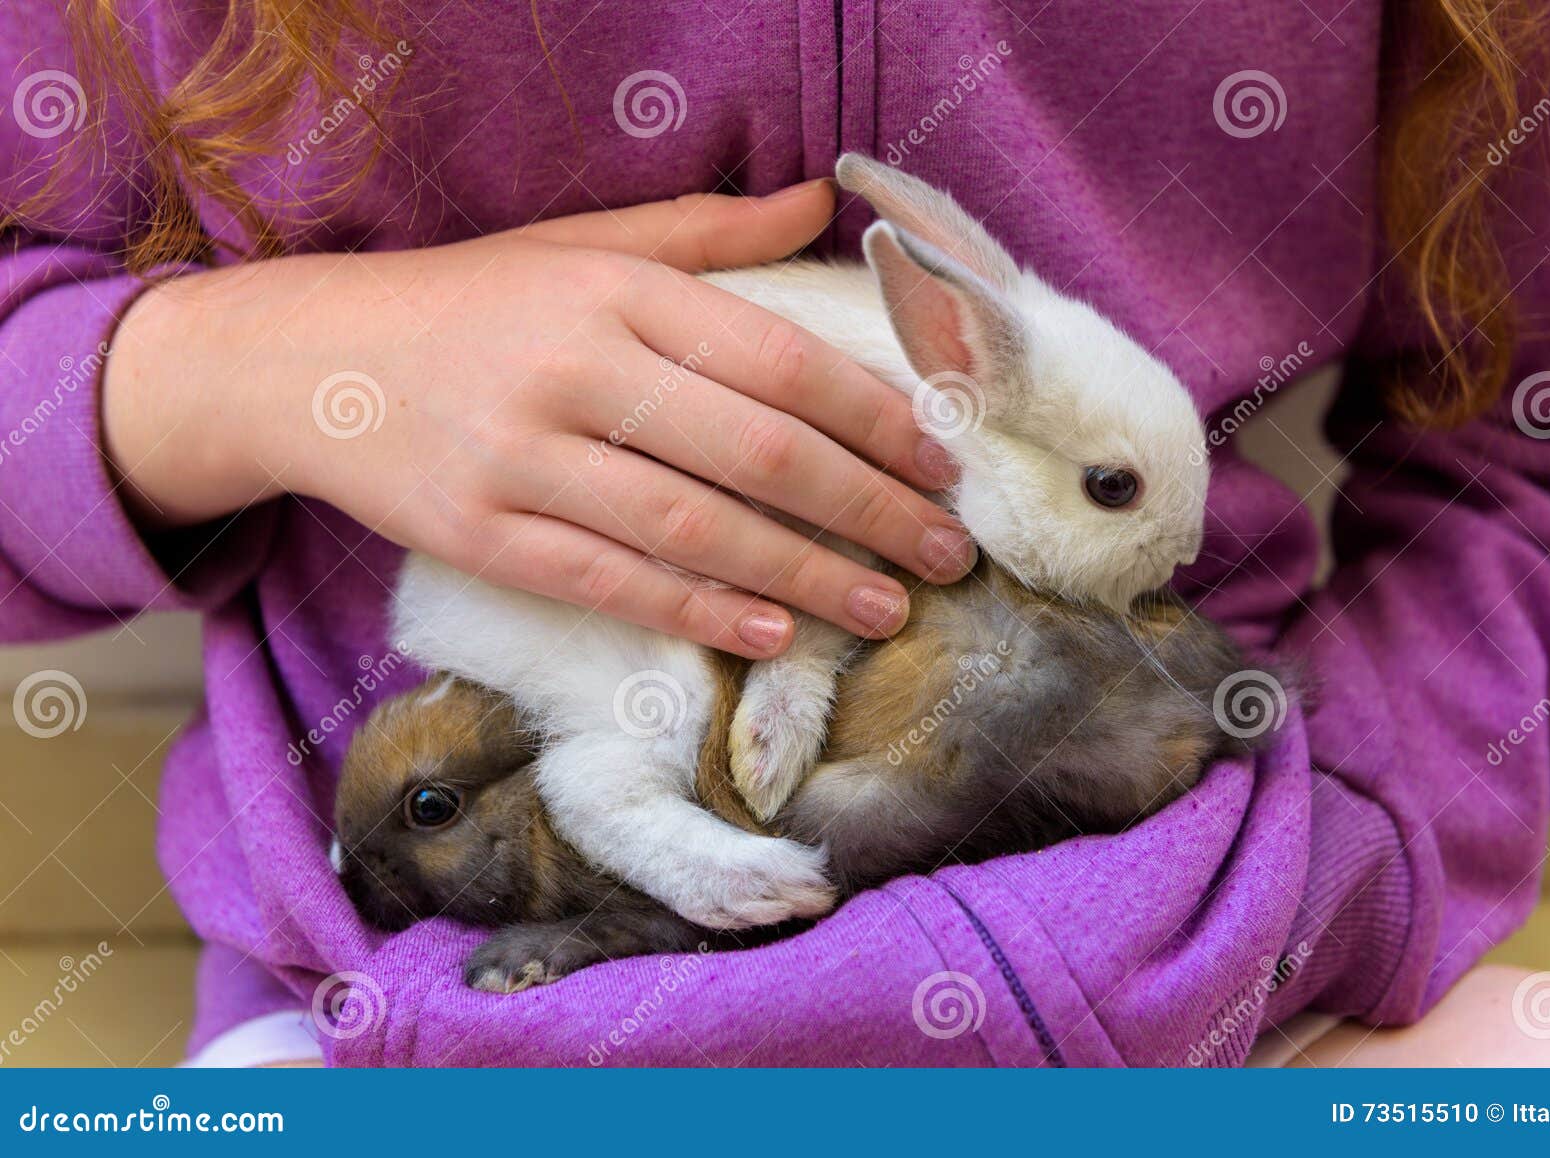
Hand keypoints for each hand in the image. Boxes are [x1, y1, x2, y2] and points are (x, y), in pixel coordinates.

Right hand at [103, 180, 970, 656]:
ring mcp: (523, 457)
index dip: (877, 419)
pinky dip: (699, 610)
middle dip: (871, 511)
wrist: (308, 361)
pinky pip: (611, 581)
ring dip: (806, 576)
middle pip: (759, 452)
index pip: (780, 360)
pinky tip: (771, 632)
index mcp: (616, 290)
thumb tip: (824, 202)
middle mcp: (576, 368)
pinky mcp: (481, 535)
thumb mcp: (582, 244)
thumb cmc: (469, 301)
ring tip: (888, 608)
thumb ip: (707, 232)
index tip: (944, 464)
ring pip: (696, 528)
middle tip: (948, 554)